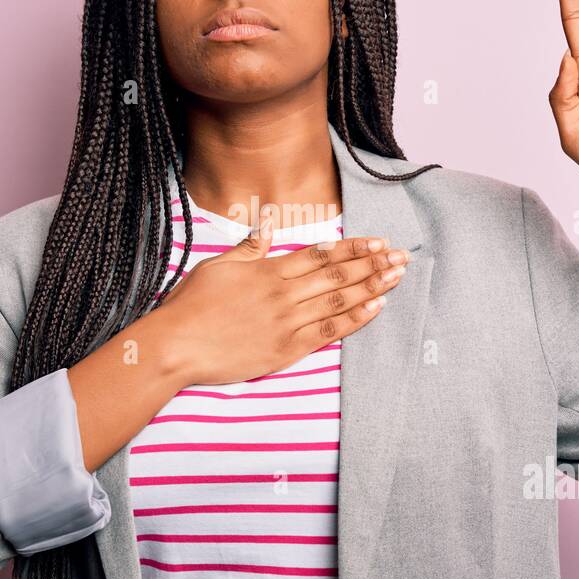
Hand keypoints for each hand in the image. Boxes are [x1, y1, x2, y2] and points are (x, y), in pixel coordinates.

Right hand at [155, 224, 410, 385]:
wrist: (176, 345)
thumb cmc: (190, 305)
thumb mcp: (216, 266)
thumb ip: (248, 249)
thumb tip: (269, 228)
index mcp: (268, 270)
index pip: (321, 254)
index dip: (353, 248)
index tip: (377, 242)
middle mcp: (284, 293)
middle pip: (338, 274)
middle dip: (373, 263)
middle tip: (402, 255)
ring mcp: (287, 321)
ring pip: (339, 299)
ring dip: (372, 286)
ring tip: (397, 276)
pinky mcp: (286, 349)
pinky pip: (328, 330)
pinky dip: (355, 318)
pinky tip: (376, 307)